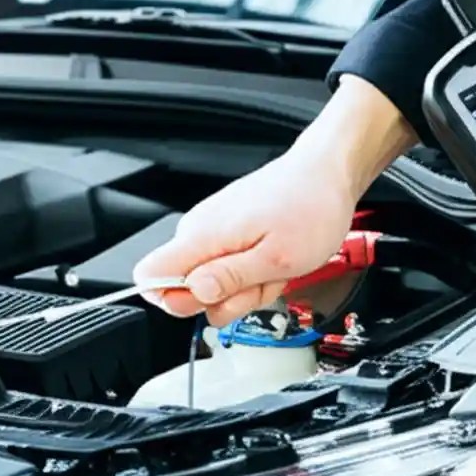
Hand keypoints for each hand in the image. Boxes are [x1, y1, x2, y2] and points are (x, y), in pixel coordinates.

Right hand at [133, 78, 416, 325]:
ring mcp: (213, 231)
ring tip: (274, 268)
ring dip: (247, 289)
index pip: (148, 276)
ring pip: (213, 285)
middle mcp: (199, 230)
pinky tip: (274, 262)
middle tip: (261, 281)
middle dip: (227, 299)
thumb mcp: (277, 259)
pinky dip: (255, 275)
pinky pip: (229, 270)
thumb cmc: (310, 208)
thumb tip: (194, 293)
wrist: (327, 174)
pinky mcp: (228, 233)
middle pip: (186, 290)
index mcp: (203, 236)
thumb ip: (230, 280)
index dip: (175, 301)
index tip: (213, 300)